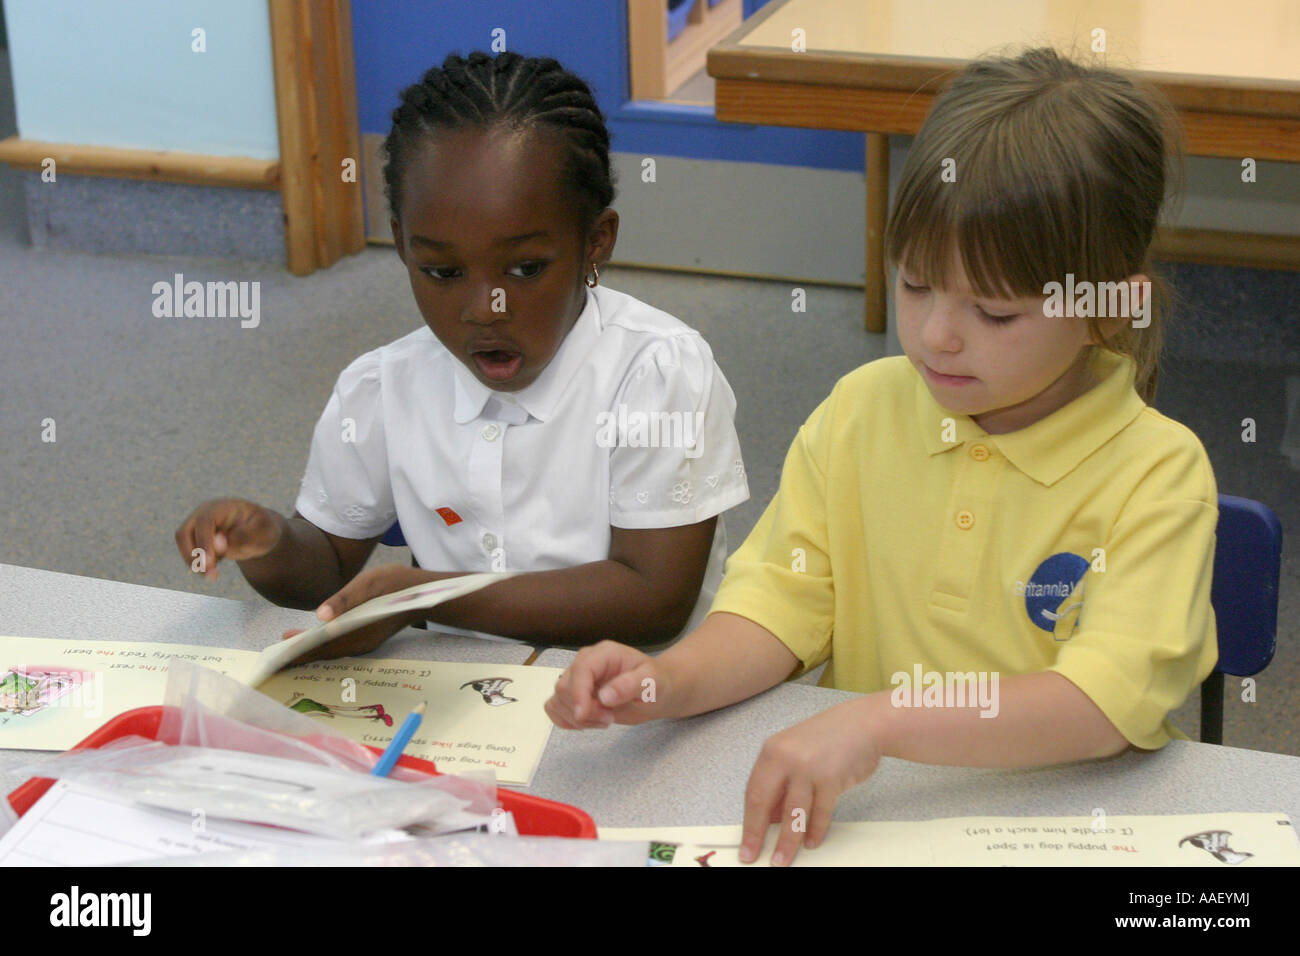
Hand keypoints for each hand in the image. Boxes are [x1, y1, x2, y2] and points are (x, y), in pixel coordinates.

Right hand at [175, 498, 281, 580]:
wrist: (260, 533)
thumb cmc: (263, 530)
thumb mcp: (263, 533)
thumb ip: (244, 536)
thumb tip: (218, 543)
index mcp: (221, 507)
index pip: (205, 522)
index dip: (204, 542)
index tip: (209, 563)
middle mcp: (204, 514)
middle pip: (184, 532)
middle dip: (193, 555)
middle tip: (210, 574)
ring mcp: (197, 526)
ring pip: (184, 544)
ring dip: (194, 562)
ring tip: (212, 576)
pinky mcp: (197, 539)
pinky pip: (189, 553)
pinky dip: (197, 565)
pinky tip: (212, 573)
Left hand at [280, 564, 438, 664]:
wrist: (424, 593)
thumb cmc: (398, 584)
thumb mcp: (370, 583)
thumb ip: (344, 599)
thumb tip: (319, 616)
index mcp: (358, 633)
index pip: (321, 646)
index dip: (299, 650)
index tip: (278, 653)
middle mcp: (359, 644)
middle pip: (323, 653)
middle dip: (299, 653)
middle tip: (274, 653)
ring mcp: (364, 643)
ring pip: (330, 651)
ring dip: (309, 650)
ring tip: (287, 646)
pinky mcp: (366, 638)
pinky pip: (339, 647)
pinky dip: (322, 646)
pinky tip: (313, 640)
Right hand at [545, 640, 670, 728]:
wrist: (655, 692)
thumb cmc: (656, 683)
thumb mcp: (651, 682)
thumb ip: (629, 685)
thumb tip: (604, 696)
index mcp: (602, 654)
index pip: (580, 670)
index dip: (578, 694)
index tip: (584, 716)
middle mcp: (585, 663)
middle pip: (564, 687)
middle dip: (583, 710)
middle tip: (609, 719)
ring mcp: (577, 680)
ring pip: (557, 700)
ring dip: (577, 719)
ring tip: (604, 720)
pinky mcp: (574, 696)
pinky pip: (555, 709)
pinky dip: (568, 721)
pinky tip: (590, 723)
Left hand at [739, 696, 888, 865]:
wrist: (864, 724)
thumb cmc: (829, 739)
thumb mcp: (795, 754)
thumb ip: (781, 783)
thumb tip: (768, 817)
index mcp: (772, 751)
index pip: (752, 792)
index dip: (748, 821)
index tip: (745, 842)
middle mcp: (786, 757)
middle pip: (764, 802)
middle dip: (758, 834)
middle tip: (753, 855)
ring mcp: (808, 767)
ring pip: (793, 813)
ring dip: (787, 841)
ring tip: (783, 858)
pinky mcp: (831, 778)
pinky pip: (820, 812)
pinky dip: (815, 830)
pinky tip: (811, 841)